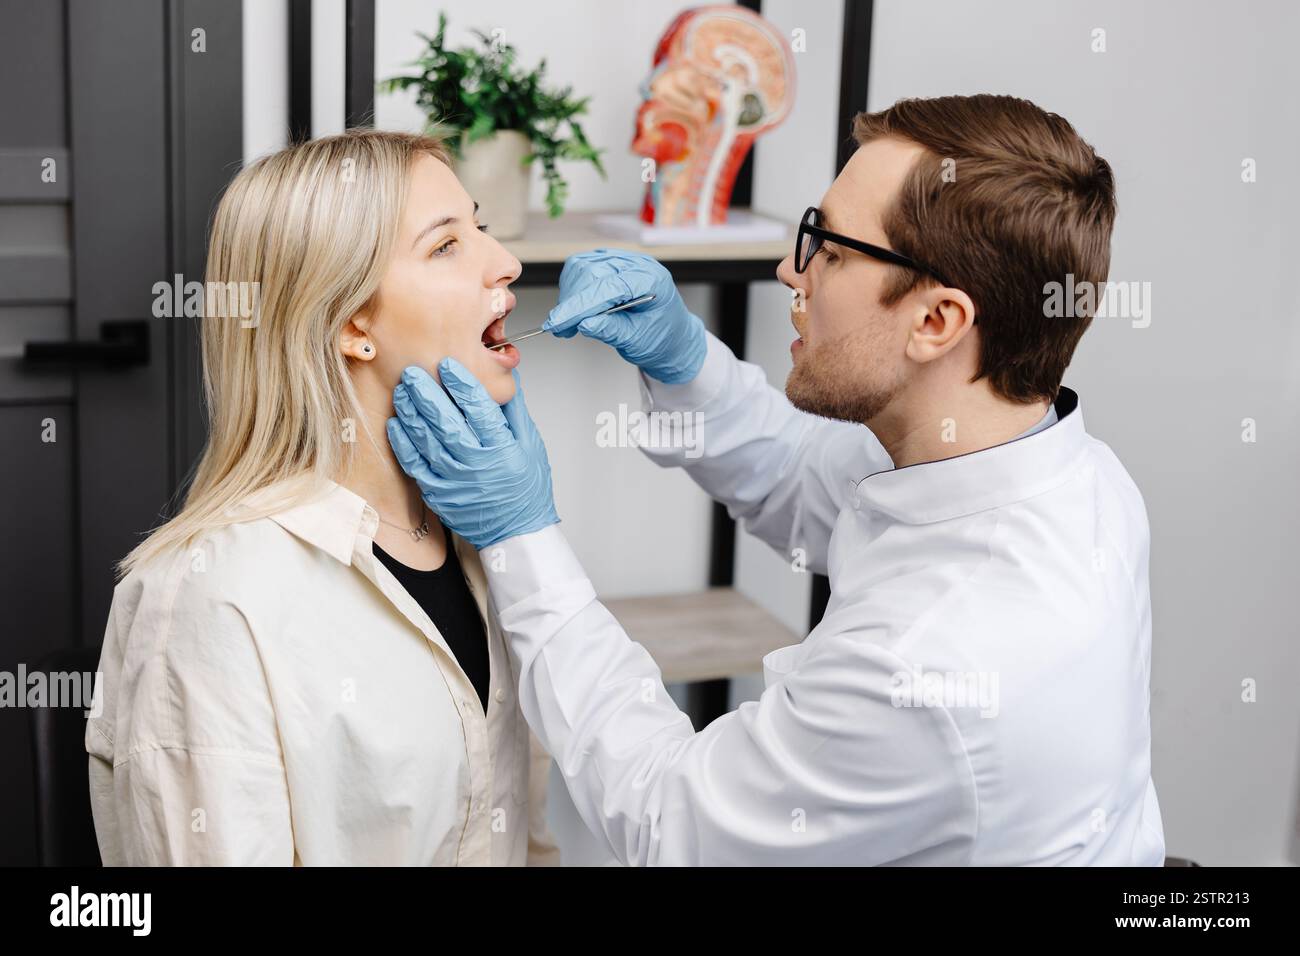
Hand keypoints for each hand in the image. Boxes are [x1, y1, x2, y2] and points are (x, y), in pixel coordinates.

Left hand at [387, 358, 558, 549]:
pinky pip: (416, 467)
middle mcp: (478, 466)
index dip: (462, 384)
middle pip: (447, 423)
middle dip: (427, 394)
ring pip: (427, 442)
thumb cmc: (526, 489)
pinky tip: (397, 425)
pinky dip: (404, 445)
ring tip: (402, 392)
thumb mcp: (531, 445)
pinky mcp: (440, 495)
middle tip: (412, 373)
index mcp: (503, 450)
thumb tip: (505, 379)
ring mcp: (456, 482)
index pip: (479, 409)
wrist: (517, 532)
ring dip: (412, 414)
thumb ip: (515, 411)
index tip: (448, 365)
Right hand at [541, 249, 706, 383]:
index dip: (579, 305)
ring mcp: (624, 260)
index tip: (558, 323)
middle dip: (572, 302)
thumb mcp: (638, 341)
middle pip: (591, 272)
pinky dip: (574, 288)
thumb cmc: (661, 338)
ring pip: (582, 266)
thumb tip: (584, 324)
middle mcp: (638, 264)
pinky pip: (583, 267)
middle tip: (562, 329)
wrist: (671, 336)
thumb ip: (611, 331)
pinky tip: (577, 308)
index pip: (608, 286)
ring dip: (570, 295)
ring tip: (570, 322)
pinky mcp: (611, 263)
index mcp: (652, 280)